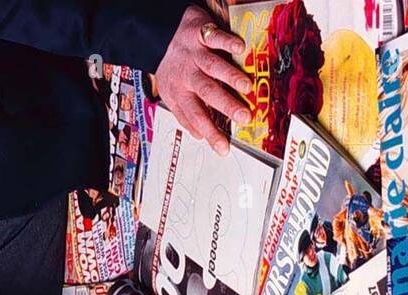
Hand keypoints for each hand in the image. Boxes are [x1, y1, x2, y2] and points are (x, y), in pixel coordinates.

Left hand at [155, 5, 251, 154]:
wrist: (160, 36)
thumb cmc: (172, 68)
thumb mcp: (171, 95)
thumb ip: (185, 115)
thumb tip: (199, 136)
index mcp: (180, 93)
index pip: (196, 117)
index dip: (210, 133)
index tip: (224, 148)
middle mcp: (188, 75)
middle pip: (207, 92)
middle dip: (227, 105)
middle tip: (245, 117)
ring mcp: (195, 55)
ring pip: (213, 67)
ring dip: (230, 76)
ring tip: (247, 87)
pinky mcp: (200, 33)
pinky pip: (215, 38)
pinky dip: (228, 42)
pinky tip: (241, 48)